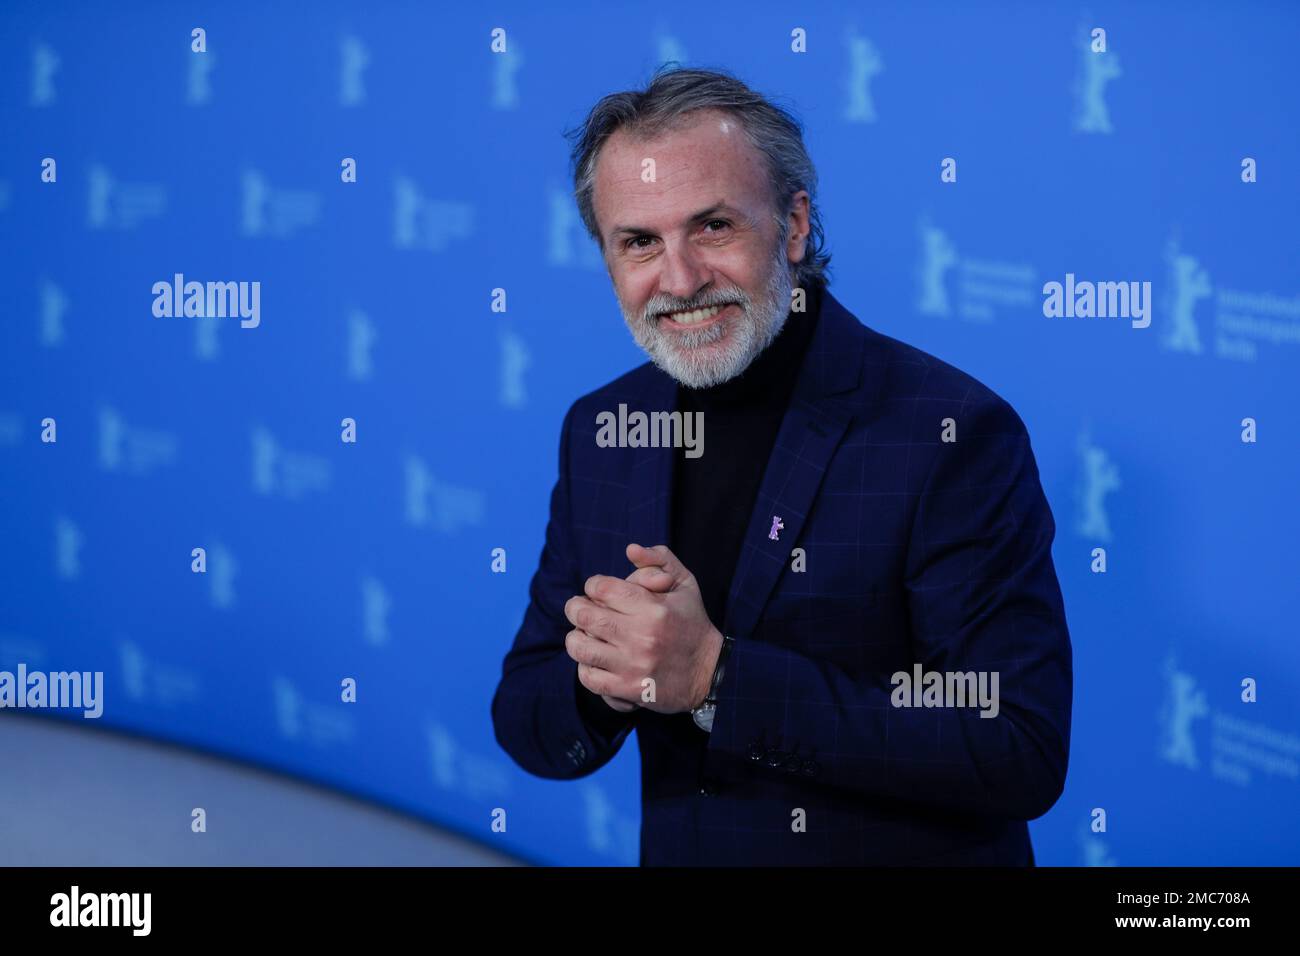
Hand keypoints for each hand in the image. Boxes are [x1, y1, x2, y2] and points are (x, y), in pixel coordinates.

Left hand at [564, 543, 722, 714]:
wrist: (709, 672)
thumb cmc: (692, 623)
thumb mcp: (684, 584)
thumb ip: (659, 559)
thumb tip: (630, 549)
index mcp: (653, 608)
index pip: (601, 588)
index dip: (593, 585)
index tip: (597, 590)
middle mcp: (641, 636)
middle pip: (584, 615)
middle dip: (576, 607)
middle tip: (580, 608)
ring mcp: (632, 665)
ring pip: (579, 647)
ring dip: (576, 637)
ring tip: (584, 634)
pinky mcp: (628, 689)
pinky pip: (588, 677)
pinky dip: (585, 667)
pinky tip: (594, 660)